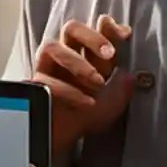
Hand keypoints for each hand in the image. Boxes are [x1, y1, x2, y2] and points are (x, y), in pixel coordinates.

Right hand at [32, 15, 133, 157]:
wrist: (66, 138)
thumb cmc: (88, 116)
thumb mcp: (113, 103)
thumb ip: (123, 87)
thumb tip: (131, 75)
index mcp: (86, 54)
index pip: (95, 31)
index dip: (109, 28)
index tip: (125, 34)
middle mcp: (65, 54)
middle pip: (71, 29)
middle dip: (91, 37)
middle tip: (109, 53)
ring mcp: (47, 67)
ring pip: (53, 47)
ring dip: (77, 62)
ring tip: (98, 82)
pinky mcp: (35, 84)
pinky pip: (47, 80)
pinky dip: (69, 90)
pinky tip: (86, 102)